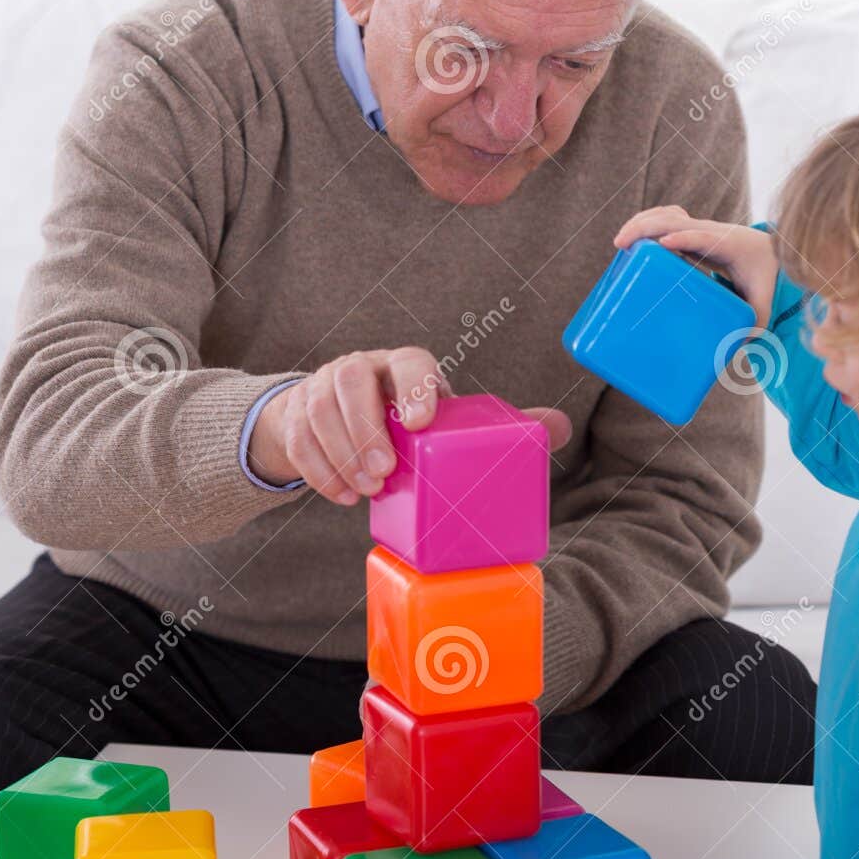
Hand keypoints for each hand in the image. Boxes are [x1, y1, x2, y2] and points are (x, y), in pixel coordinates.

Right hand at [247, 348, 571, 502]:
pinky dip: (318, 471)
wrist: (338, 413)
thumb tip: (562, 428)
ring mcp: (322, 389)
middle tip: (384, 474)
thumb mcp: (445, 415)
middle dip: (365, 430)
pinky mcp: (296, 416)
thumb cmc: (406, 416)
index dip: (414, 387)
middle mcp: (360, 369)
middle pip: (352, 384)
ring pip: (319, 410)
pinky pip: (298, 439)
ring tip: (365, 490)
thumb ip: (499, 424)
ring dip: (340, 453)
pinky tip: (342, 497)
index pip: (408, 361)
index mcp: (403, 365)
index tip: (419, 424)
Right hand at [614, 206, 779, 329]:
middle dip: (647, 227)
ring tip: (620, 241)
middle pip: (676, 219)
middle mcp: (712, 232)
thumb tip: (736, 348)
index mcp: (729, 246)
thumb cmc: (762, 278)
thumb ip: (753, 325)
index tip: (665, 243)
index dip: (686, 237)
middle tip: (621, 244)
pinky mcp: (691, 232)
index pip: (704, 237)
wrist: (767, 252)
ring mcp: (700, 229)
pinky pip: (666, 219)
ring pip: (667, 215)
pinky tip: (631, 237)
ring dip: (642, 222)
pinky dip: (647, 222)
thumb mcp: (761, 304)